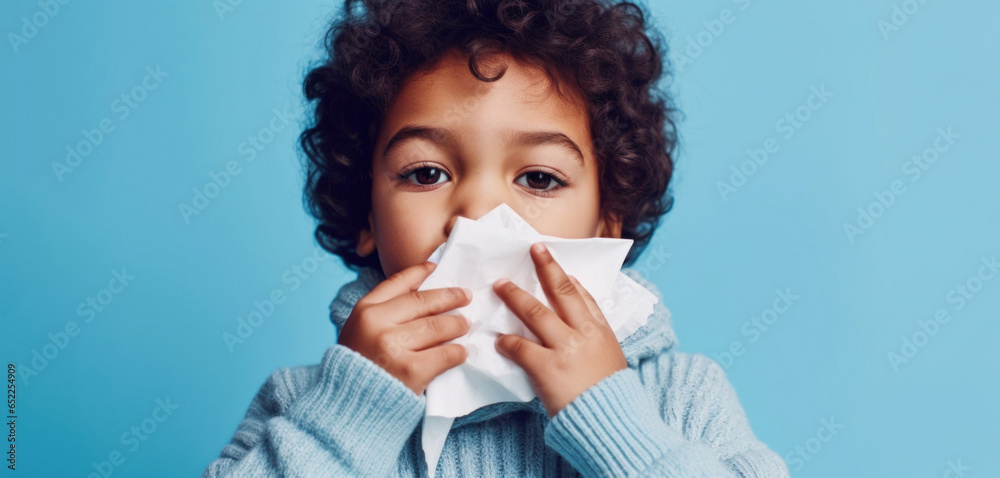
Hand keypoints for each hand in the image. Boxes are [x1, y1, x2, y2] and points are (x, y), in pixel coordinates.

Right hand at [338, 261, 471, 395]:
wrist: (349, 408)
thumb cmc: (358, 367)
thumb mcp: (359, 331)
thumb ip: (384, 311)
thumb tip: (422, 286)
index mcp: (364, 311)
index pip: (398, 282)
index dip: (420, 272)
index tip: (435, 266)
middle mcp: (377, 324)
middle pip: (424, 302)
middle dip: (449, 297)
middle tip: (465, 296)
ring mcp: (394, 346)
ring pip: (439, 326)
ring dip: (457, 325)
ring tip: (465, 325)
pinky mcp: (411, 370)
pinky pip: (446, 353)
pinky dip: (458, 352)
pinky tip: (461, 352)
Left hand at [492, 242, 627, 417]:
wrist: (613, 422)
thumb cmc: (610, 396)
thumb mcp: (610, 359)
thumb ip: (592, 338)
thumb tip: (573, 323)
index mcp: (601, 331)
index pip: (583, 295)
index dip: (566, 276)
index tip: (552, 263)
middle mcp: (584, 333)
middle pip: (561, 291)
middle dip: (546, 267)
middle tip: (532, 250)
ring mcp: (565, 348)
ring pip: (535, 313)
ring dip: (514, 297)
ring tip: (500, 286)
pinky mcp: (547, 368)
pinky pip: (520, 347)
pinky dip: (507, 341)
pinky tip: (498, 339)